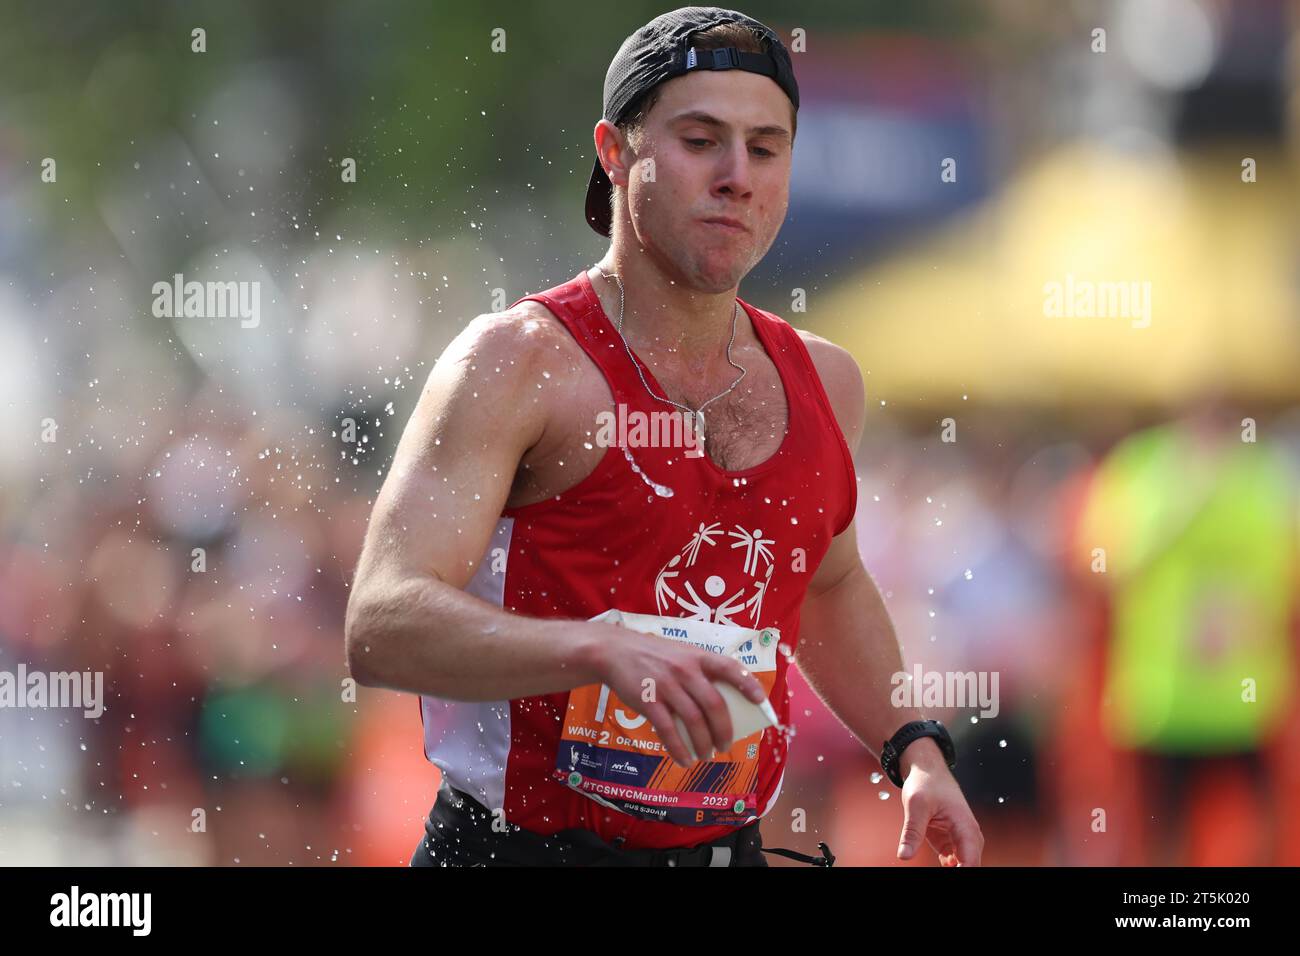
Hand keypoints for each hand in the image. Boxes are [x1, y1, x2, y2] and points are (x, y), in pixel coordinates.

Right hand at [587, 623, 767, 766]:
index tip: (760, 701)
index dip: (748, 684)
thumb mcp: (680, 654)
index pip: (730, 668)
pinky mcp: (649, 701)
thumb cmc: (653, 656)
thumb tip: (722, 709)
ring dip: (704, 744)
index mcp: (698, 657)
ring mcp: (667, 685)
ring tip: (706, 755)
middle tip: (725, 746)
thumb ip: (700, 673)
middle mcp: (685, 670)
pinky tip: (684, 760)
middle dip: (724, 730)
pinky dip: (679, 749)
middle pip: (714, 705)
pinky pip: (668, 731)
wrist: (614, 652)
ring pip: (694, 721)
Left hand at [895, 739, 983, 865]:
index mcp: (965, 825)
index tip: (950, 871)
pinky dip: (949, 866)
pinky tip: (941, 866)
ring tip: (938, 868)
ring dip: (955, 869)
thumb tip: (904, 856)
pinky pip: (953, 860)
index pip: (971, 860)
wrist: (925, 769)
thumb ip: (912, 832)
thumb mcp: (916, 805)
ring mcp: (959, 837)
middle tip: (942, 868)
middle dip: (961, 871)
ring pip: (963, 862)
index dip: (964, 871)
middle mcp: (967, 833)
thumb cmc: (925, 782)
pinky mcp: (948, 839)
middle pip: (971, 863)